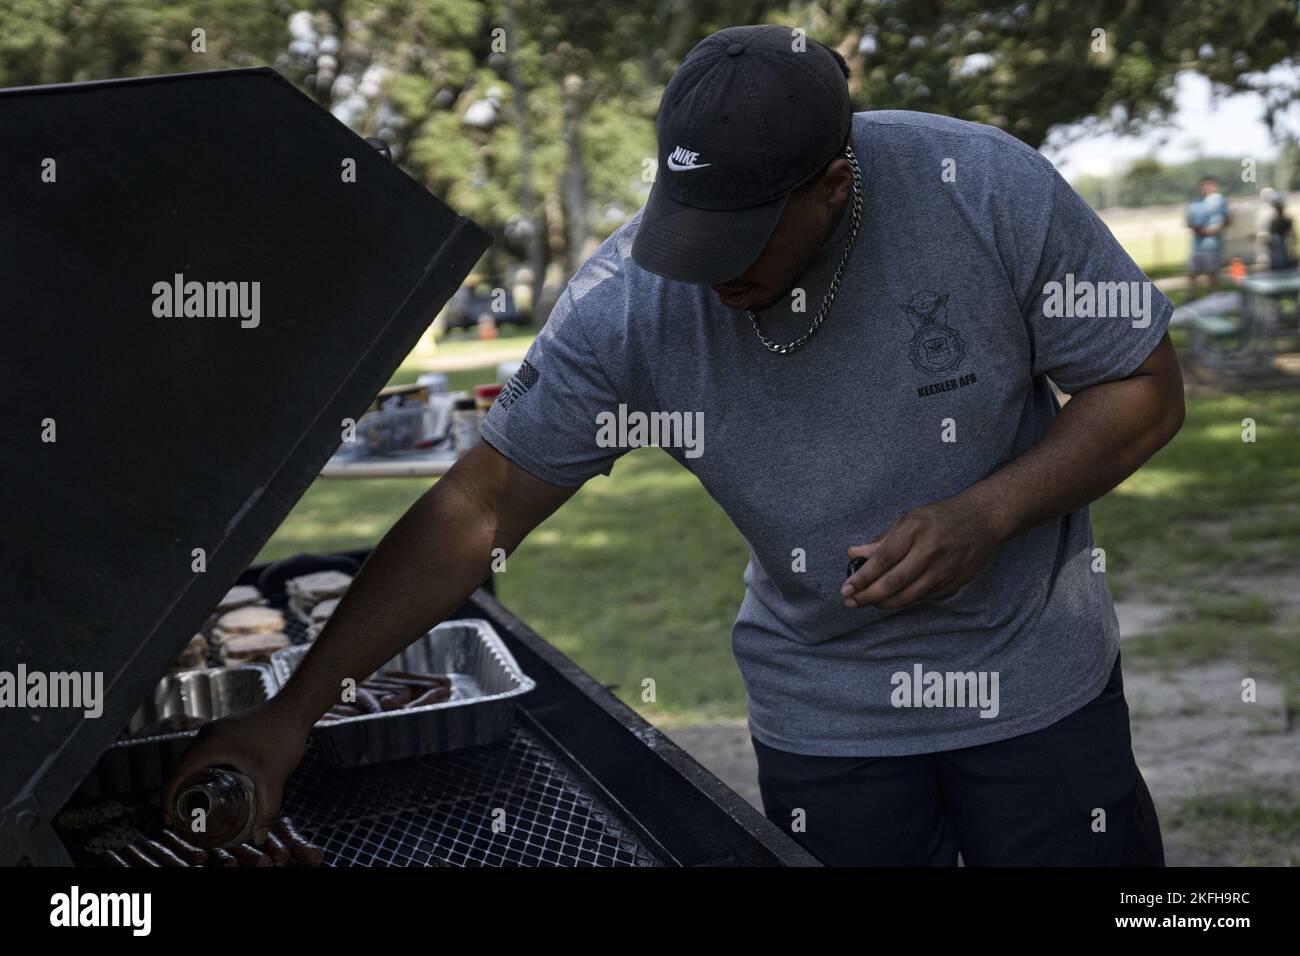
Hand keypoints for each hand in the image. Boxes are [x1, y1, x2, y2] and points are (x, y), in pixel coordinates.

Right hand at [161, 698, 308, 843]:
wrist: (295, 709)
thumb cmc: (282, 738)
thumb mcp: (273, 779)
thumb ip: (267, 810)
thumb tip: (259, 838)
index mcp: (207, 746)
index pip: (174, 776)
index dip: (167, 801)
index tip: (170, 821)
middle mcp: (206, 736)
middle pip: (180, 769)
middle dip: (176, 795)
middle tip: (182, 819)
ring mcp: (215, 730)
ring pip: (192, 760)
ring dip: (188, 781)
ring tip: (194, 805)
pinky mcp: (226, 730)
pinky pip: (204, 753)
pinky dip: (201, 770)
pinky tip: (213, 784)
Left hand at [840, 494, 1005, 610]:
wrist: (983, 520)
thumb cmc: (939, 518)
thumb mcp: (908, 519)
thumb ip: (881, 540)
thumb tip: (853, 554)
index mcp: (915, 530)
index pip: (883, 559)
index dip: (863, 577)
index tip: (846, 587)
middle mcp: (930, 551)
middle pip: (894, 582)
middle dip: (868, 595)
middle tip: (850, 601)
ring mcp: (943, 570)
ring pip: (908, 596)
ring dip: (883, 603)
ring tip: (865, 603)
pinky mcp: (953, 583)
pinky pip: (922, 598)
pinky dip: (902, 601)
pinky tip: (888, 600)